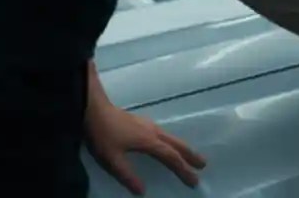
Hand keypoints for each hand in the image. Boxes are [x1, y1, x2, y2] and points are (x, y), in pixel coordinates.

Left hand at [85, 104, 206, 195]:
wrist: (94, 109)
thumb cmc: (103, 134)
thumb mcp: (111, 159)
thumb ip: (127, 175)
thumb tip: (142, 191)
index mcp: (149, 141)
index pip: (171, 157)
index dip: (183, 170)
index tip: (194, 180)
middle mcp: (153, 132)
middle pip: (177, 144)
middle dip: (191, 155)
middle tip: (203, 165)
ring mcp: (148, 125)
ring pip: (172, 137)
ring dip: (184, 147)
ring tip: (192, 155)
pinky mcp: (142, 122)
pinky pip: (165, 134)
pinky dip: (174, 141)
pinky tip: (169, 142)